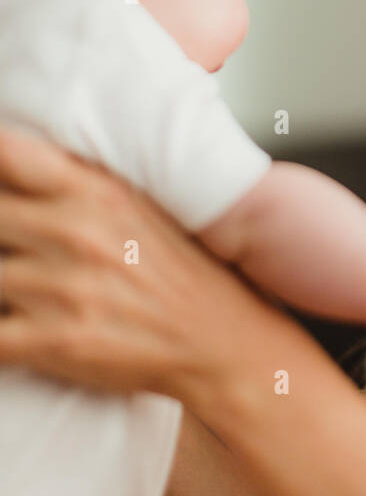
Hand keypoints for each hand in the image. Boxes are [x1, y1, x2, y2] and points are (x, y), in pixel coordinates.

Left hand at [0, 125, 276, 407]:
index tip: (3, 189)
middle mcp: (75, 231)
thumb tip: (11, 166)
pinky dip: (1, 335)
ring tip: (24, 293)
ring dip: (2, 290)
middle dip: (3, 238)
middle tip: (20, 250)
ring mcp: (62, 287)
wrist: (214, 338)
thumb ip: (73, 182)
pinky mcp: (54, 341)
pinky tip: (18, 329)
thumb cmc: (174, 273)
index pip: (8, 154)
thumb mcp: (133, 204)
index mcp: (94, 190)